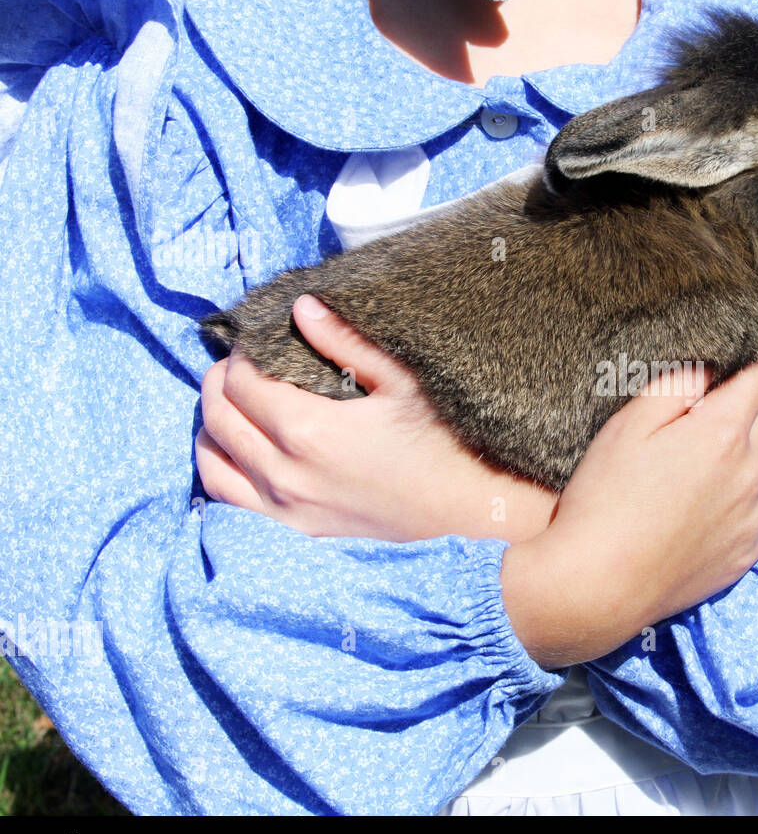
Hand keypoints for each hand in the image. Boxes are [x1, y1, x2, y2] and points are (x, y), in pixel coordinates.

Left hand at [196, 295, 558, 542]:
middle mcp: (287, 473)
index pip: (241, 383)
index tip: (260, 341)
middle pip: (219, 416)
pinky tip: (239, 445)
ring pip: (213, 457)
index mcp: (310, 432)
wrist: (469, 506)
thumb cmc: (444, 438)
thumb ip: (347, 342)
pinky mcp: (296, 526)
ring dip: (214, 422)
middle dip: (222, 381)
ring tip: (235, 400)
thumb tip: (300, 307)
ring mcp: (287, 506)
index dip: (241, 354)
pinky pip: (228, 496)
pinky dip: (220, 464)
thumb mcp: (404, 381)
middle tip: (245, 363)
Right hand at [501, 356, 757, 668]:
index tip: (736, 357)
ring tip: (722, 443)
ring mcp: (755, 513)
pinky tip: (757, 475)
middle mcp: (750, 471)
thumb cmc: (604, 499)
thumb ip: (676, 384)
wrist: (595, 583)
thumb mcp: (627, 426)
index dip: (749, 360)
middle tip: (708, 405)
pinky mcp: (751, 547)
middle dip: (744, 400)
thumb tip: (711, 365)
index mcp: (721, 433)